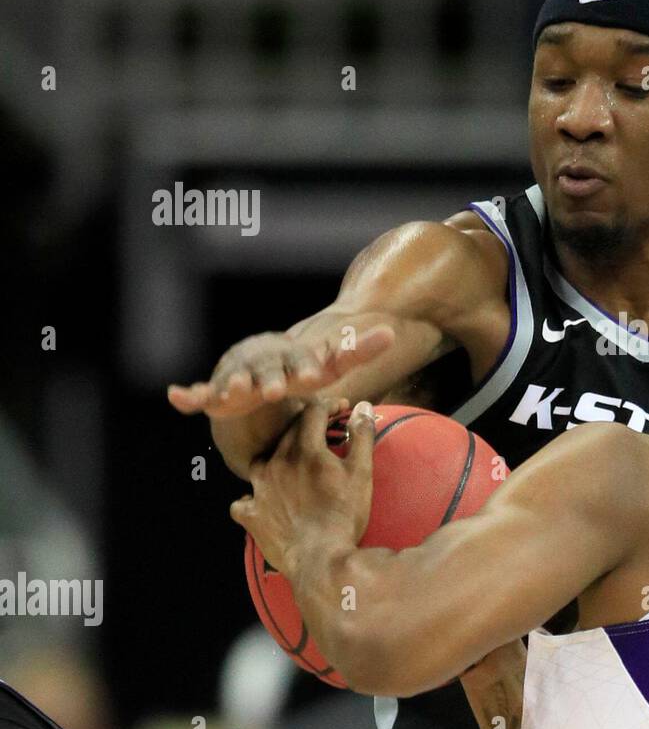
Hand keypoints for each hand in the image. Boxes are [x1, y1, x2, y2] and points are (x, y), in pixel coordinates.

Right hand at [168, 325, 395, 417]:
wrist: (264, 366)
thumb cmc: (303, 369)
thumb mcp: (333, 364)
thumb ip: (360, 351)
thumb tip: (393, 332)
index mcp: (293, 361)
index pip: (303, 364)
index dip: (308, 370)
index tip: (315, 377)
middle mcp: (264, 366)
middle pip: (267, 373)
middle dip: (271, 380)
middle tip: (276, 389)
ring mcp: (237, 376)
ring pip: (233, 382)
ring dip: (232, 385)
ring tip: (233, 389)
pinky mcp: (216, 392)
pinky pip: (199, 394)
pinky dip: (187, 396)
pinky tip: (176, 396)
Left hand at [229, 398, 376, 576]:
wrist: (320, 557)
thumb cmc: (345, 514)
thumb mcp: (361, 473)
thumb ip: (362, 436)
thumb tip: (363, 406)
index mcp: (305, 449)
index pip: (313, 412)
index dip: (329, 407)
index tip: (340, 410)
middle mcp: (276, 462)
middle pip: (288, 433)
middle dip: (307, 428)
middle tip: (323, 437)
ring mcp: (258, 489)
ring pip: (262, 461)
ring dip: (276, 460)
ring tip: (290, 469)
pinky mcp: (250, 514)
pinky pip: (242, 501)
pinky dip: (252, 500)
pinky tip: (262, 504)